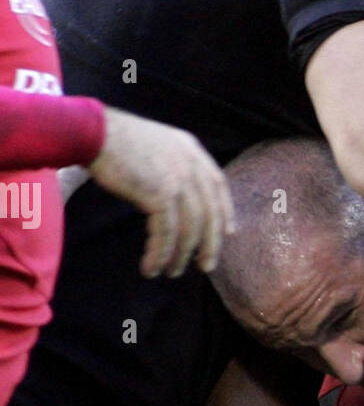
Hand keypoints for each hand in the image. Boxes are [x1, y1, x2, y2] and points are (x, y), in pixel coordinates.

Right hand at [90, 107, 234, 277]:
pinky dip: (161, 254)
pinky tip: (152, 267)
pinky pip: (166, 233)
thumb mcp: (156, 145)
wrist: (95, 132)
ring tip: (172, 272)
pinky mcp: (159, 194)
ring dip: (180, 255)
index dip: (225, 212)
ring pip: (189, 228)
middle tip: (205, 266)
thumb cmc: (116, 140)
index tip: (227, 234)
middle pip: (209, 213)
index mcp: (191, 151)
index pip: (218, 186)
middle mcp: (190, 165)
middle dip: (210, 244)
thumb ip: (172, 165)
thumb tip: (175, 195)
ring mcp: (177, 180)